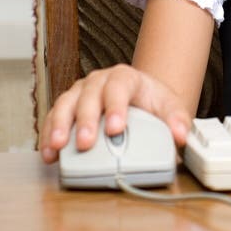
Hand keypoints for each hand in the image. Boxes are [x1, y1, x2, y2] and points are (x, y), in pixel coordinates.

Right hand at [39, 64, 191, 163]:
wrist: (139, 101)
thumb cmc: (152, 103)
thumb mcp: (170, 107)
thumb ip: (177, 120)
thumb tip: (181, 135)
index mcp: (126, 78)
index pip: (119, 85)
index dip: (116, 106)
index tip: (116, 128)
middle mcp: (99, 81)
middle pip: (89, 95)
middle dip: (86, 120)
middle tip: (86, 143)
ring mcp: (80, 93)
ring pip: (65, 103)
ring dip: (60, 125)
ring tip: (58, 147)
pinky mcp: (67, 108)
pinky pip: (52, 118)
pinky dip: (48, 134)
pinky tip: (49, 153)